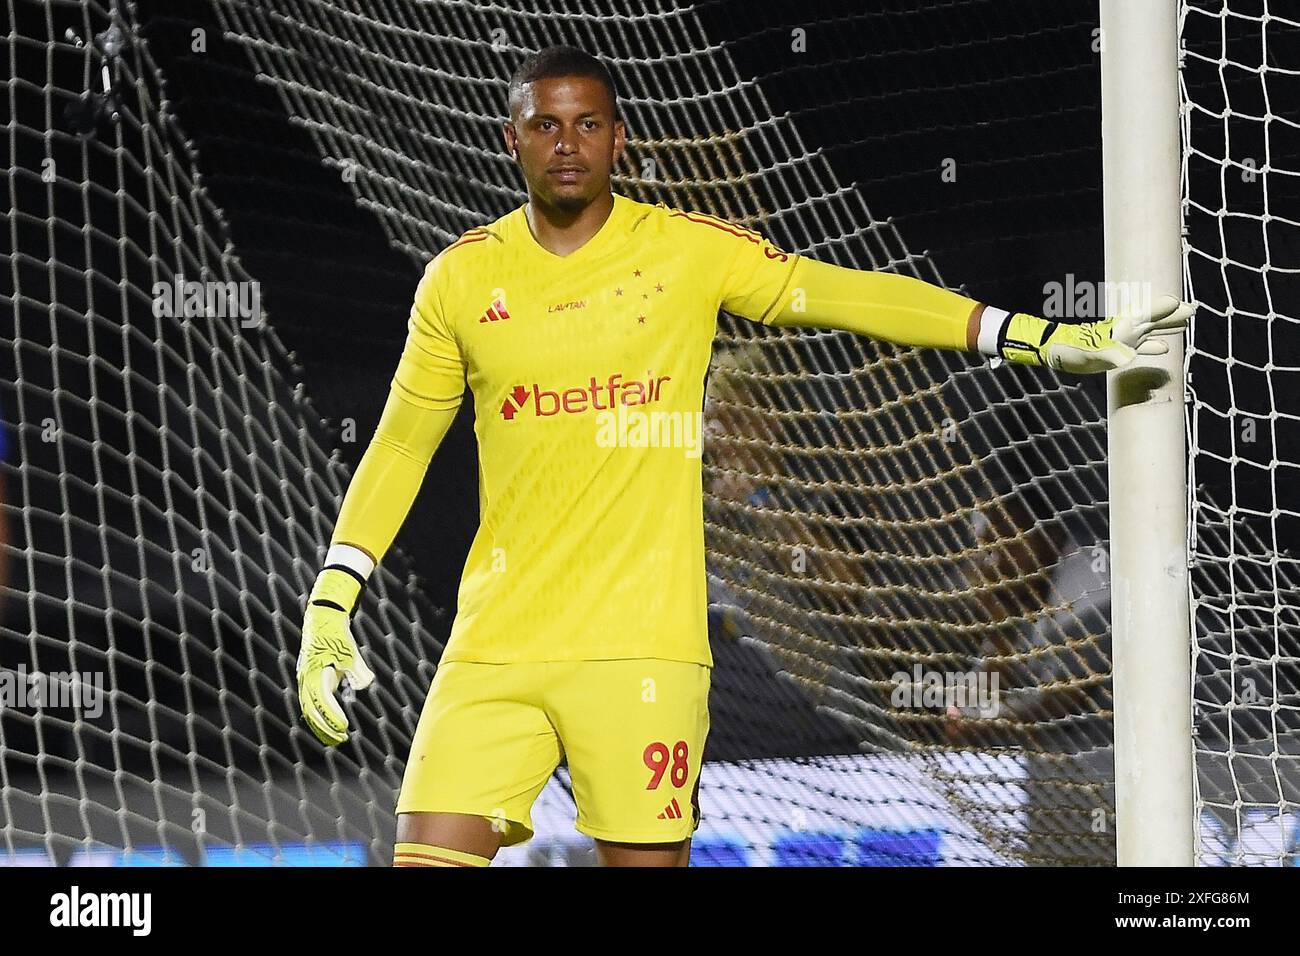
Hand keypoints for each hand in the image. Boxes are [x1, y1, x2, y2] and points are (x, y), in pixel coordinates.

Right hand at [296, 569, 374, 745]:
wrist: (323, 620)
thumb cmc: (337, 635)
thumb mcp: (350, 651)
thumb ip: (357, 669)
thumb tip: (364, 685)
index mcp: (314, 673)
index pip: (321, 701)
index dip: (331, 716)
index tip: (344, 726)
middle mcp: (306, 679)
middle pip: (311, 711)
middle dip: (325, 727)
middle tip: (342, 738)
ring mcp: (305, 680)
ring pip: (309, 709)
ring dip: (321, 726)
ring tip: (337, 739)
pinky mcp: (310, 680)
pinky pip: (312, 703)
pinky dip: (320, 716)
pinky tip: (331, 726)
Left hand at [1003, 295, 1192, 373]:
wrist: (1056, 353)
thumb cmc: (1075, 349)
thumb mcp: (1095, 348)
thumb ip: (1121, 341)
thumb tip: (1138, 338)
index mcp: (1121, 327)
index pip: (1146, 315)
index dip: (1161, 310)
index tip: (1179, 304)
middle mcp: (1124, 331)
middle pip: (1153, 321)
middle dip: (1171, 316)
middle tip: (1192, 310)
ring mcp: (1122, 340)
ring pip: (1150, 332)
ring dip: (1166, 329)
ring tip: (1185, 324)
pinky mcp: (1117, 351)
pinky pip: (1141, 348)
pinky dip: (1153, 347)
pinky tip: (1164, 350)